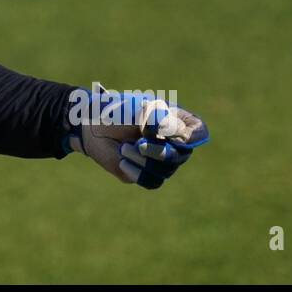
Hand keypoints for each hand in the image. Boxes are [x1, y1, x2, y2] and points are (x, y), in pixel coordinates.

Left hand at [61, 84, 208, 189]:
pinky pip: (152, 182)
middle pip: (181, 155)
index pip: (198, 132)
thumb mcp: (134, 109)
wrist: (93, 127)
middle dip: (158, 151)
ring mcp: (164, 161)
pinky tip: (123, 162)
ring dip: (143, 160)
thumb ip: (152, 117)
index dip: (189, 137)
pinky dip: (137, 173)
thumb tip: (164, 130)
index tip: (172, 136)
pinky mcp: (149, 174)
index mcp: (178, 121)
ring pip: (166, 170)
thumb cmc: (116, 112)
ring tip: (123, 149)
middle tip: (138, 143)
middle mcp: (176, 143)